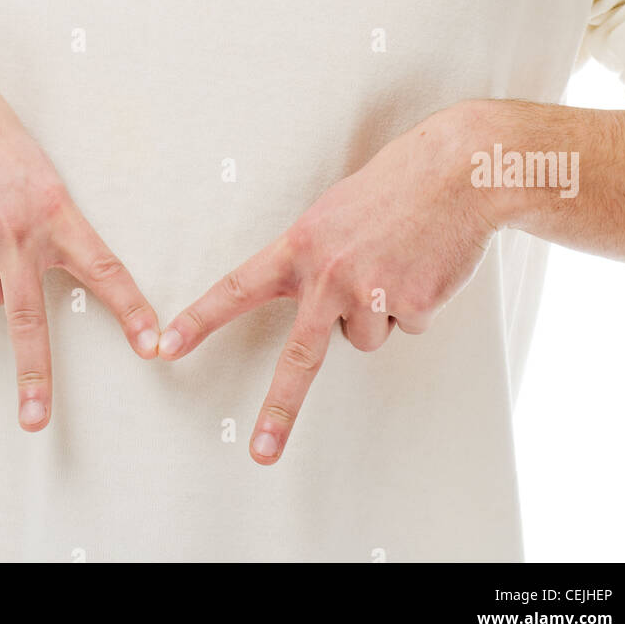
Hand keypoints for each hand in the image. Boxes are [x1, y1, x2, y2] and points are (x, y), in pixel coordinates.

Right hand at [0, 38, 160, 431]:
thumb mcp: (32, 174)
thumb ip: (35, 231)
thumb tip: (2, 295)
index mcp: (54, 211)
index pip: (103, 267)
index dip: (130, 309)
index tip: (153, 344)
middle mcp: (16, 232)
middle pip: (29, 317)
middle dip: (35, 374)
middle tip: (37, 420)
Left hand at [157, 102, 498, 462]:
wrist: (456, 171)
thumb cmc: (396, 183)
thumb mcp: (335, 210)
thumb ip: (316, 255)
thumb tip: (318, 300)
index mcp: (301, 246)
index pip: (238, 289)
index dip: (200, 320)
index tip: (167, 346)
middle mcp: (328, 274)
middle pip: (300, 356)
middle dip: (279, 409)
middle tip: (260, 452)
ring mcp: (370, 293)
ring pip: (366, 337)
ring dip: (380, 312)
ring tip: (396, 262)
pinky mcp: (411, 305)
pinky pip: (407, 326)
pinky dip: (417, 304)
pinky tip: (423, 266)